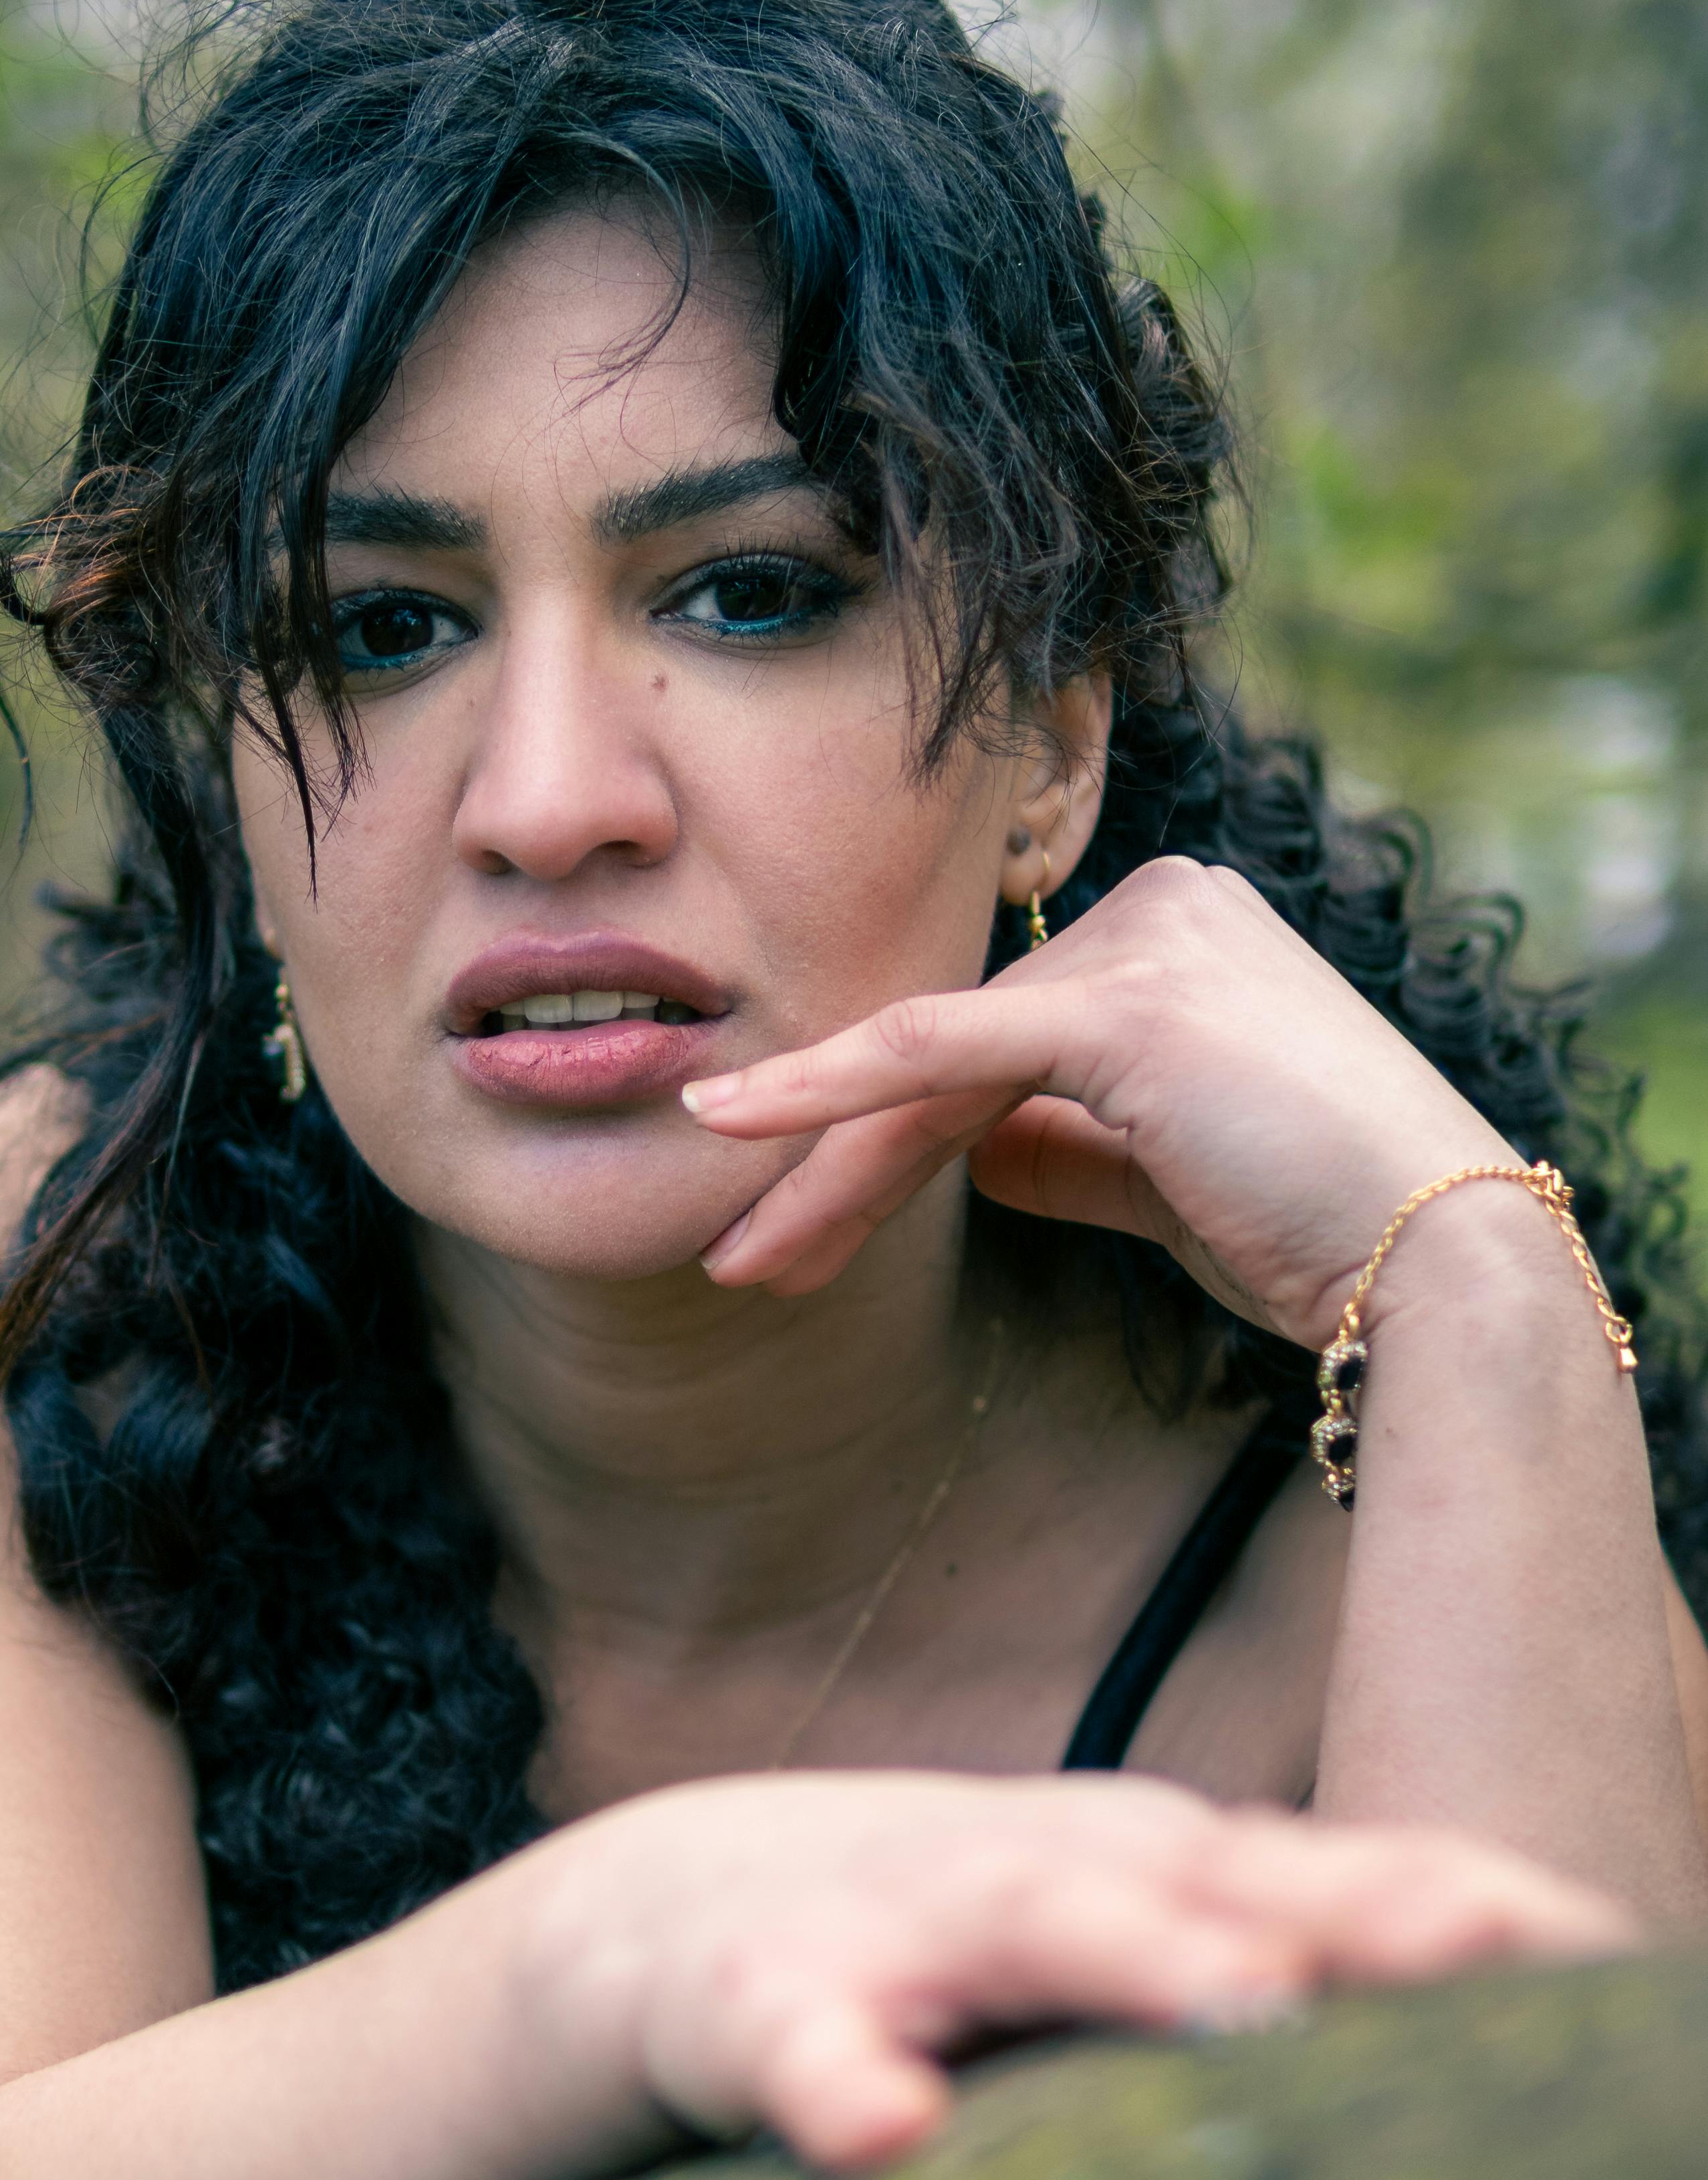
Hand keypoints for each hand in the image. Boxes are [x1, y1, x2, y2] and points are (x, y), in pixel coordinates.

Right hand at [528, 1770, 1635, 2174]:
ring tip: (1241, 2004)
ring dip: (1131, 1953)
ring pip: (1018, 1922)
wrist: (602, 1938)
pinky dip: (833, 2073)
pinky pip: (784, 2039)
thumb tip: (1454, 2101)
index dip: (1454, 1904)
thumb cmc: (895, 1969)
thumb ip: (1236, 1992)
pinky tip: (879, 2130)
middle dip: (1351, 1911)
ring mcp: (871, 1925)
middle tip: (1492, 1950)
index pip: (1317, 1877)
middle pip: (1205, 1879)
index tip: (1604, 1950)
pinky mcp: (723, 1997)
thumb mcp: (1083, 1977)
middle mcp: (1021, 1876)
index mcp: (1124, 1875)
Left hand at [682, 856, 1497, 1328]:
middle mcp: (1159, 909)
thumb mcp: (1164, 1178)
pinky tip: (739, 1123)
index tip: (796, 1228)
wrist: (1440, 1271)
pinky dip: (829, 1090)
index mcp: (1174, 935)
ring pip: (931, 1065)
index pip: (989, 1040)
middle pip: (950, 1048)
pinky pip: (937, 1052)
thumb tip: (969, 1155)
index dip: (881, 1137)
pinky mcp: (1125, 1006)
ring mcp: (1144, 945)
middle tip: (745, 1255)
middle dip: (835, 1159)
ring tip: (745, 1260)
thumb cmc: (1318, 1232)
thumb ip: (1064, 1144)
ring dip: (827, 1170)